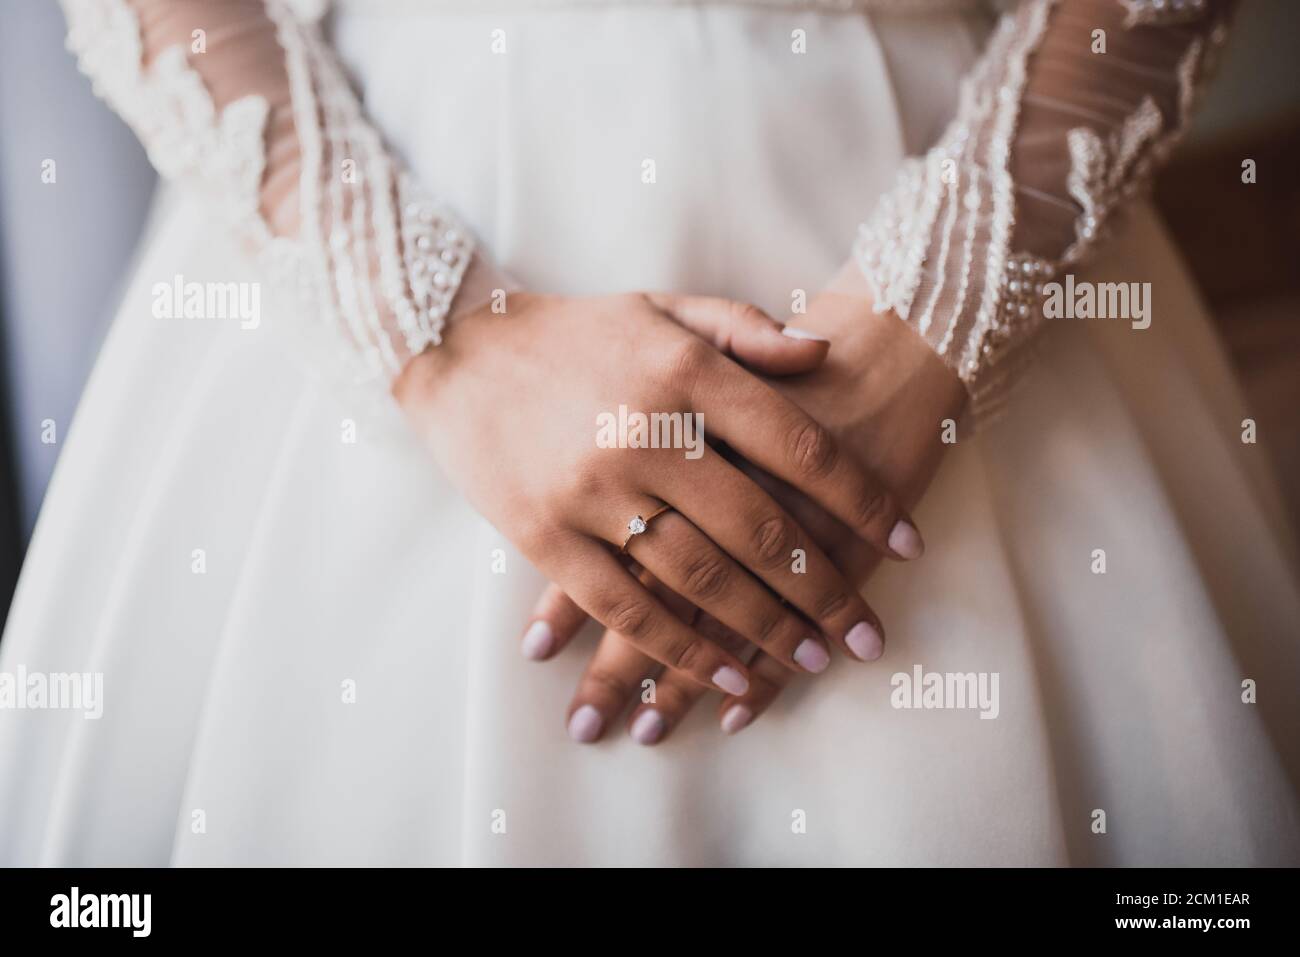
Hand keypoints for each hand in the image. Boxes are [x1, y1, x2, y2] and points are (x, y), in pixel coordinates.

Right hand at [396, 290, 922, 698]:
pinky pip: (624, 606)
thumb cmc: (574, 330)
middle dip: (825, 588)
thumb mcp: (662, 305)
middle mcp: (645, 432)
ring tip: (812, 662)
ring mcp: (591, 490)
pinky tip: (725, 678)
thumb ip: (745, 328)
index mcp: (684, 369)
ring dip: (764, 628)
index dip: (862, 499)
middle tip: (867, 633)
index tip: (907, 545)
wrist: (457, 346)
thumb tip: (823, 350)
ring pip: (699, 576)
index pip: (798, 445)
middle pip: (759, 526)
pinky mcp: (543, 536)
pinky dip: (681, 649)